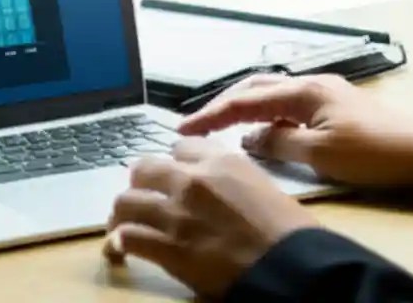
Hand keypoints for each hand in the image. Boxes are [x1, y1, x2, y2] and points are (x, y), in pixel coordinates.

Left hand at [104, 137, 315, 298]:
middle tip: (143, 198)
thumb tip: (213, 186)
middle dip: (140, 183)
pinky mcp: (168, 248)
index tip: (174, 174)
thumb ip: (230, 178)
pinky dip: (120, 243)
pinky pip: (126, 237)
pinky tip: (122, 249)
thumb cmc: (288, 230)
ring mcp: (176, 213)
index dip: (175, 161)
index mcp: (221, 160)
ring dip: (124, 213)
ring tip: (124, 224)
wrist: (292, 267)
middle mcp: (192, 180)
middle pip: (143, 167)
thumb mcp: (262, 186)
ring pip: (126, 201)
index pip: (180, 145)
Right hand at [178, 73, 412, 188]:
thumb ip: (278, 144)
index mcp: (304, 90)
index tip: (183, 128)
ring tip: (221, 128)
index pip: (245, 99)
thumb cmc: (374, 153)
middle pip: (256, 87)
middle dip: (223, 104)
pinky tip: (264, 133)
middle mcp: (312, 84)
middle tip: (196, 125)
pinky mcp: (336, 107)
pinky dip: (268, 115)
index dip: (211, 114)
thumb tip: (251, 138)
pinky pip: (290, 105)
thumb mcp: (319, 155)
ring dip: (245, 108)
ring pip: (273, 94)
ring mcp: (326, 93)